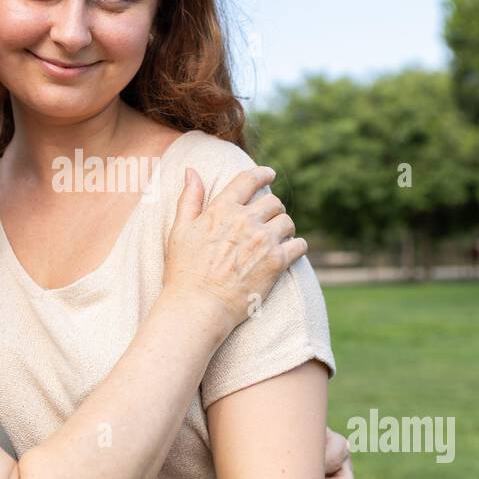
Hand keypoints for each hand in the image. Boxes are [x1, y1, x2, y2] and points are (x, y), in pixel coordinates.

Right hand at [162, 165, 307, 336]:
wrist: (197, 307)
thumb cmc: (184, 272)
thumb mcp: (179, 230)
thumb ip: (189, 199)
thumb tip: (191, 171)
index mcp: (222, 210)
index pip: (248, 180)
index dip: (262, 174)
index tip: (269, 174)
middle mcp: (245, 221)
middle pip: (273, 202)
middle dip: (272, 209)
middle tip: (270, 219)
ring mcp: (263, 241)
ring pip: (287, 222)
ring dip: (284, 228)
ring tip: (278, 238)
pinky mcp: (277, 262)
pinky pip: (298, 245)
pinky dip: (296, 247)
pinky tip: (290, 252)